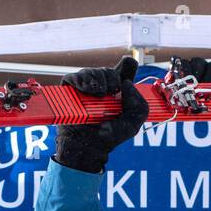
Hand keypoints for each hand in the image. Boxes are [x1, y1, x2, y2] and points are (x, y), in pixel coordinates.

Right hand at [55, 55, 149, 172]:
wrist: (87, 145)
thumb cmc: (109, 136)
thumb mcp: (133, 124)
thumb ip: (140, 105)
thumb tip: (127, 83)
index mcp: (118, 93)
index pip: (125, 71)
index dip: (128, 66)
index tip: (128, 65)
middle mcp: (102, 87)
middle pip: (109, 70)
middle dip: (113, 78)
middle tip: (112, 91)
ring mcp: (85, 88)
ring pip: (93, 72)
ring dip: (99, 80)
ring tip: (100, 95)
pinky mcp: (70, 90)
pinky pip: (75, 77)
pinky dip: (83, 81)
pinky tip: (88, 91)